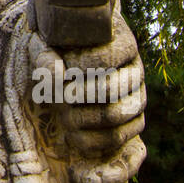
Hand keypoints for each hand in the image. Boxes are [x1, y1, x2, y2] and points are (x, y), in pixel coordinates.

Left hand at [27, 12, 144, 160]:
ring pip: (114, 116)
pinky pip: (118, 138)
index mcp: (121, 42)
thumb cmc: (56, 51)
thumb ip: (47, 56)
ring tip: (62, 114)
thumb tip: (58, 74)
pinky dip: (89, 140)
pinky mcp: (135, 122)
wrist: (67, 70)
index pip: (105, 58)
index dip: (78, 67)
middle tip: (57, 97)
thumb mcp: (45, 45)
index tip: (59, 70)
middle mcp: (135, 69)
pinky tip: (71, 133)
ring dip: (80, 118)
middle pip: (109, 90)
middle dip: (76, 96)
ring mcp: (138, 96)